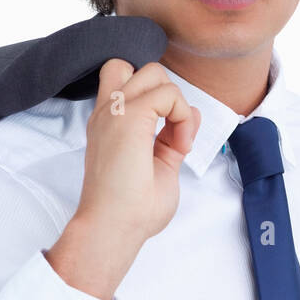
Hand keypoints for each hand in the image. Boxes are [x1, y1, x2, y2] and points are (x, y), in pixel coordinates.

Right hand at [76, 58, 201, 242]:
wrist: (113, 229)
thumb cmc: (131, 211)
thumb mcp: (161, 167)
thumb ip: (173, 138)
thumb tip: (192, 112)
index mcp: (110, 124)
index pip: (131, 84)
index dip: (158, 100)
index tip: (169, 139)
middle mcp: (108, 113)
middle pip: (142, 70)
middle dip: (168, 95)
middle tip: (174, 136)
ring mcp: (115, 112)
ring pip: (155, 72)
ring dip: (177, 104)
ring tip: (178, 143)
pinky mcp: (128, 116)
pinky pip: (168, 93)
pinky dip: (182, 116)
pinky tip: (179, 146)